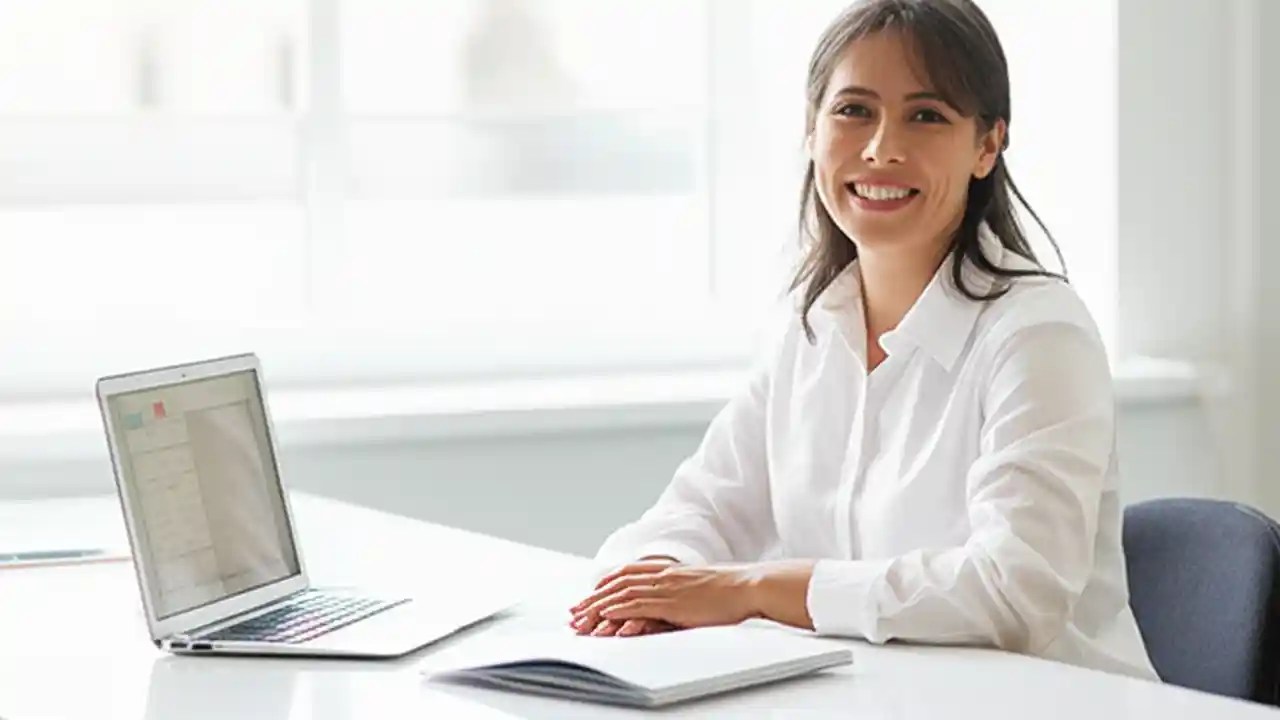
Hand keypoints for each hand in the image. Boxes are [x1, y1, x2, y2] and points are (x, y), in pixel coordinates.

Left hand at [569, 562, 760, 633]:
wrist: (749, 586)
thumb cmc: (733, 590)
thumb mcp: (703, 585)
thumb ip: (685, 588)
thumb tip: (682, 597)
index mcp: (671, 571)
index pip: (630, 572)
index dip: (608, 582)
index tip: (592, 592)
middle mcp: (664, 576)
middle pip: (619, 583)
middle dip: (593, 597)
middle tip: (574, 610)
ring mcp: (667, 589)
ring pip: (622, 594)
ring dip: (598, 607)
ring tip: (580, 618)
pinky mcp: (672, 603)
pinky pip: (638, 606)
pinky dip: (617, 610)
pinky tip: (605, 617)